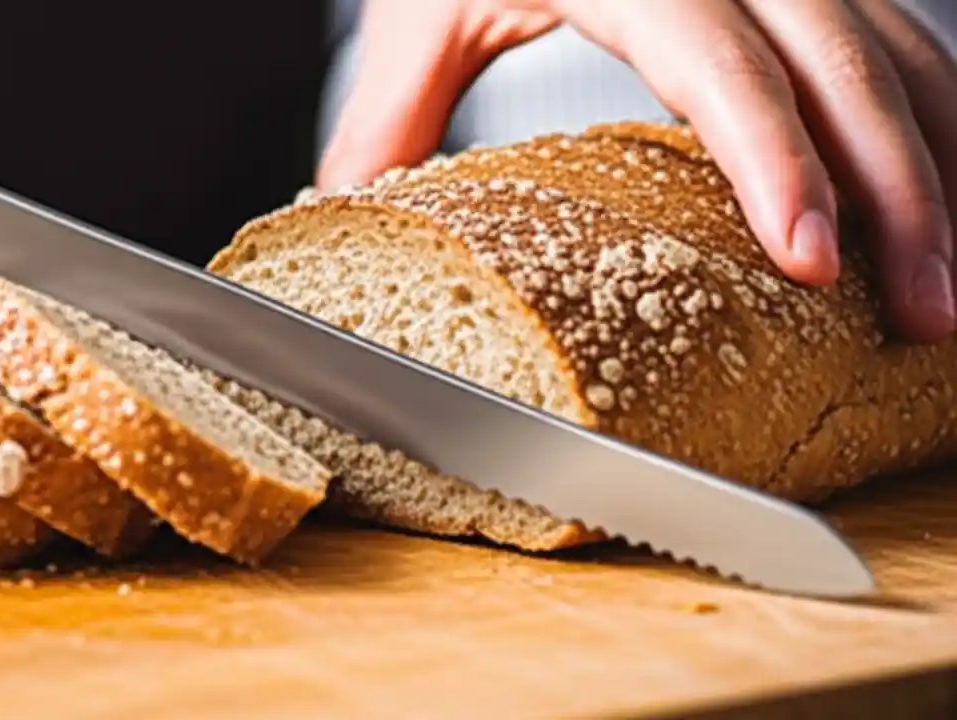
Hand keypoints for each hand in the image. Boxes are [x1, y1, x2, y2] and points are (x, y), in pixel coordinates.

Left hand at [317, 0, 956, 342]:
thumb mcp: (423, 6)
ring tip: (947, 282)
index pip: (720, 62)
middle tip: (927, 315)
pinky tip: (946, 189)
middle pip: (841, 62)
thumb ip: (388, 112)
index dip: (776, 162)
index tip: (817, 264)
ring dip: (938, 165)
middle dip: (901, 193)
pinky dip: (932, 117)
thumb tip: (334, 215)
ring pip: (896, 48)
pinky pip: (899, 32)